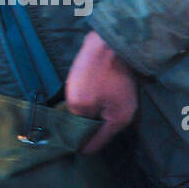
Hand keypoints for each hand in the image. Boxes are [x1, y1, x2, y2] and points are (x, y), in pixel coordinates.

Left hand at [65, 31, 138, 154]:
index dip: (76, 145)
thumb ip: (79, 124)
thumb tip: (77, 137)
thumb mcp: (80, 102)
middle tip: (64, 124)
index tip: (61, 139)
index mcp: (119, 121)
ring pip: (101, 119)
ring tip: (71, 112)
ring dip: (87, 117)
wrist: (111, 40)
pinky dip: (93, 106)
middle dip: (83, 130)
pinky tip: (83, 100)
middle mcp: (127, 115)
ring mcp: (126, 101)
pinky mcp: (121, 90)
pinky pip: (104, 107)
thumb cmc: (96, 72)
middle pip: (99, 133)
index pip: (94, 146)